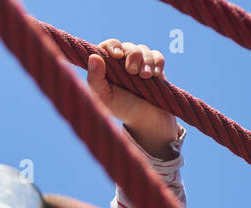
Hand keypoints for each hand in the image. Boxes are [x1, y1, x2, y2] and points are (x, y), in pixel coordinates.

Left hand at [87, 39, 179, 156]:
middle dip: (132, 55)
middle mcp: (121, 62)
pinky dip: (157, 63)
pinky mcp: (154, 66)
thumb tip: (93, 56)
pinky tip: (155, 76)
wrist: (147, 119)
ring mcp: (138, 63)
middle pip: (126, 46)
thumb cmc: (122, 109)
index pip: (106, 46)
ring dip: (145, 60)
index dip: (112, 46)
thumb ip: (95, 79)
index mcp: (106, 68)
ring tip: (145, 77)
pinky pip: (157, 55)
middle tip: (133, 71)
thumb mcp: (105, 98)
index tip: (116, 55)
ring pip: (142, 49)